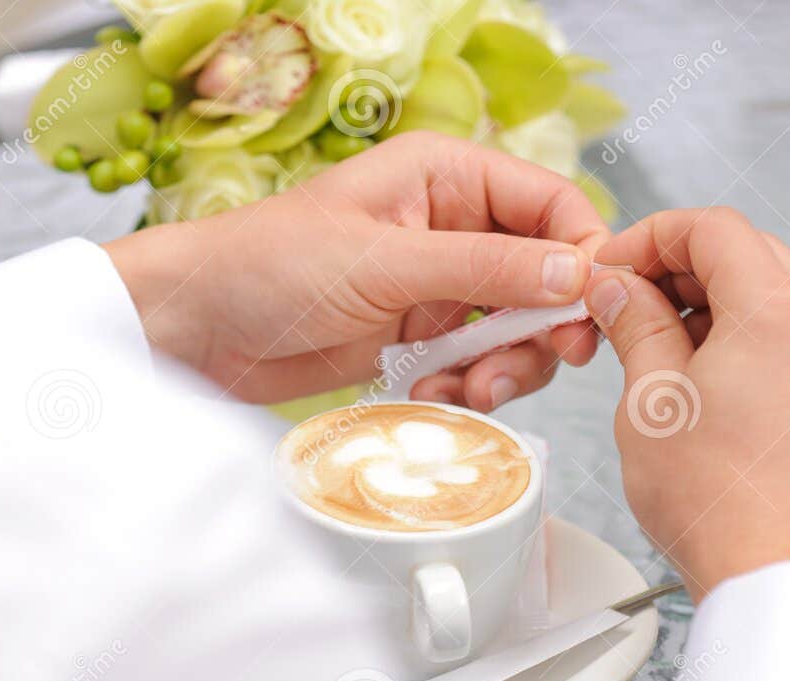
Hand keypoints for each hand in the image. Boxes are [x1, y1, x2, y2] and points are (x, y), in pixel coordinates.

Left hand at [103, 133, 608, 410]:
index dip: (584, 254)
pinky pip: (479, 362)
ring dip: (509, 365)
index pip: (551, 204)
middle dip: (546, 324)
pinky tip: (436, 394)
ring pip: (518, 326)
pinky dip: (472, 385)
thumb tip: (576, 273)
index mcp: (447, 177)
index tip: (589, 308)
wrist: (201, 329)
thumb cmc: (269, 266)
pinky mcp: (421, 335)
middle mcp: (452, 226)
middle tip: (539, 362)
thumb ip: (487, 268)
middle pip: (547, 274)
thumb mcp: (388, 263)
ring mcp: (439, 284)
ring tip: (470, 389)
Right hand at [585, 209, 789, 599]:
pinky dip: (776, 363)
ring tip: (683, 369)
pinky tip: (736, 408)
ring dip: (735, 320)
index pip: (715, 229)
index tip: (621, 268)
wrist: (788, 588)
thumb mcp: (650, 405)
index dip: (654, 237)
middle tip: (640, 311)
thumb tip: (623, 290)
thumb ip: (637, 327)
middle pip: (759, 261)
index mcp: (781, 314)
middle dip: (692, 275)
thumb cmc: (721, 510)